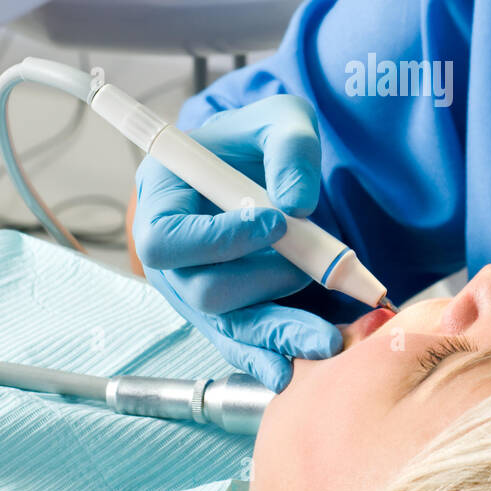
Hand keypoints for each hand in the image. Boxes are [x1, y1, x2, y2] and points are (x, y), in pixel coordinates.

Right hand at [132, 95, 342, 390]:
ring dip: (277, 332)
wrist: (260, 164)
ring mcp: (191, 287)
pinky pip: (238, 343)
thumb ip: (291, 148)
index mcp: (162, 196)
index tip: (276, 222)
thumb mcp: (281, 119)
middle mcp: (168, 253)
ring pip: (226, 325)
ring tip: (328, 339)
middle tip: (311, 265)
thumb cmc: (258, 139)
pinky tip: (291, 371)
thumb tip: (297, 204)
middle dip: (261, 283)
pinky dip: (267, 356)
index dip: (218, 240)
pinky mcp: (221, 311)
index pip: (167, 238)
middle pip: (199, 290)